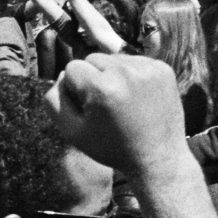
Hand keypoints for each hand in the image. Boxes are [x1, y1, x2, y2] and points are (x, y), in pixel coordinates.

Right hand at [50, 52, 191, 189]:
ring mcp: (148, 68)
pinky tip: (137, 98)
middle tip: (106, 107)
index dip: (75, 90)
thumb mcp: (72, 132)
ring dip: (112, 75)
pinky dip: (132, 76)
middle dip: (93, 79)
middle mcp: (126, 72)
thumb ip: (54, 101)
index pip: (71, 68)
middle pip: (93, 58)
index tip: (89, 110)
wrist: (158, 159)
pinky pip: (135, 61)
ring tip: (122, 102)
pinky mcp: (163, 68)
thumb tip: (60, 74)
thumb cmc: (112, 148)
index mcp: (101, 88)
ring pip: (114, 58)